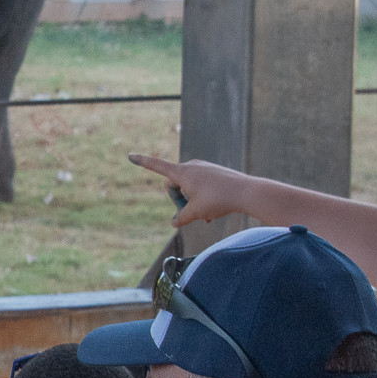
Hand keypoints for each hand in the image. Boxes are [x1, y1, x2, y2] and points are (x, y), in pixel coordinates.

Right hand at [129, 152, 257, 226]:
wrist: (246, 192)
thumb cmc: (218, 200)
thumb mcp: (195, 212)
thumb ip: (181, 218)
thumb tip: (175, 222)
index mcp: (182, 172)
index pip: (157, 166)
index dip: (143, 162)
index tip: (130, 155)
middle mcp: (191, 166)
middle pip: (174, 185)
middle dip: (178, 200)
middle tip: (191, 214)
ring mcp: (203, 168)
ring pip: (188, 187)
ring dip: (192, 202)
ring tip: (205, 215)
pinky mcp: (214, 172)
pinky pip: (200, 186)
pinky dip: (201, 198)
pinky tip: (212, 211)